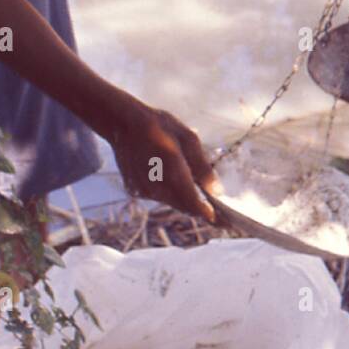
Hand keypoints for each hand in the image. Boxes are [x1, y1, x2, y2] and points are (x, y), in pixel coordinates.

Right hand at [107, 99, 222, 222]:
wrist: (122, 124)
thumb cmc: (158, 126)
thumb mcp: (187, 138)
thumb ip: (202, 166)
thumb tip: (216, 190)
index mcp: (172, 170)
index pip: (193, 203)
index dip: (210, 215)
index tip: (226, 223)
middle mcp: (156, 186)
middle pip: (185, 207)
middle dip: (202, 211)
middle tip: (222, 217)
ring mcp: (144, 190)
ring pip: (172, 202)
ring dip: (186, 201)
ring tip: (203, 201)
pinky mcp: (136, 191)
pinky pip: (159, 197)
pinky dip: (171, 193)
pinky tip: (175, 181)